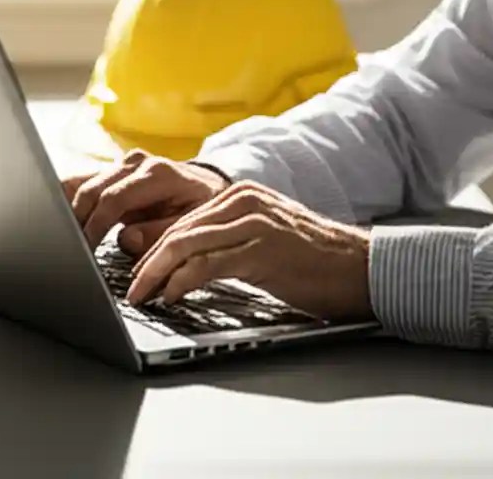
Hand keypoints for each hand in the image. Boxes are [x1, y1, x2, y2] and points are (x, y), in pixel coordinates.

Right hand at [60, 150, 231, 254]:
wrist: (208, 188)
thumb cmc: (201, 209)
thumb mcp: (192, 226)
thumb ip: (160, 234)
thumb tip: (127, 239)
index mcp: (158, 174)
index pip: (113, 198)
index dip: (95, 225)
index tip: (84, 248)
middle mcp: (136, 164)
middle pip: (91, 188)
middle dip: (76, 219)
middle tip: (68, 248)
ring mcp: (122, 165)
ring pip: (82, 181)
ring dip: (69, 208)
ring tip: (61, 233)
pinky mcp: (112, 171)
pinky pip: (83, 181)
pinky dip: (70, 198)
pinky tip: (60, 216)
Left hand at [126, 180, 373, 320]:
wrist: (361, 268)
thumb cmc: (313, 262)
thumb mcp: (262, 239)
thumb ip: (226, 240)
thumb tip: (182, 261)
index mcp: (241, 195)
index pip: (182, 219)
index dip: (153, 248)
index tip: (136, 272)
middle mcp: (244, 202)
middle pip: (178, 230)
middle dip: (147, 262)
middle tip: (131, 288)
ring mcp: (253, 223)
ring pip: (186, 244)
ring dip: (156, 273)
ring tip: (141, 295)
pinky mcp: (261, 250)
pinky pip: (207, 264)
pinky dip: (181, 281)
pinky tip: (170, 296)